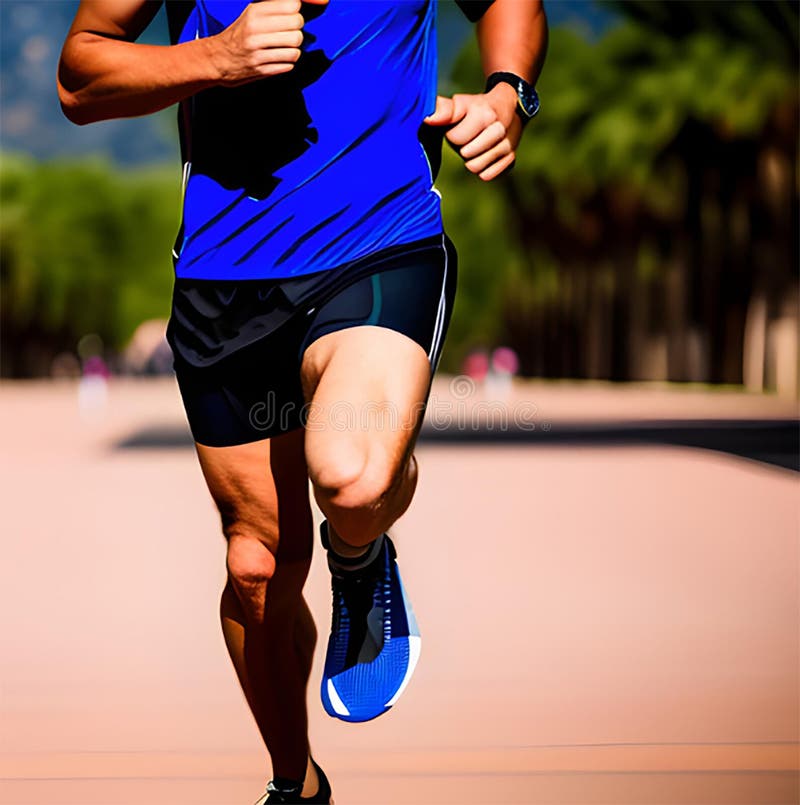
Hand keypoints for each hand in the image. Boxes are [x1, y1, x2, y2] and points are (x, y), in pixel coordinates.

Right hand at [208, 0, 328, 85]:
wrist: (218, 59)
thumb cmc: (241, 34)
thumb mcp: (254, 13)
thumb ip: (276, 7)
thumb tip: (310, 2)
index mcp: (255, 12)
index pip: (292, 5)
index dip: (296, 12)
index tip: (291, 17)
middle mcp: (255, 30)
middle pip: (297, 26)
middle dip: (297, 30)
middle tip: (288, 34)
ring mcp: (258, 51)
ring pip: (296, 47)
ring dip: (294, 49)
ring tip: (284, 48)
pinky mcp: (261, 69)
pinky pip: (289, 64)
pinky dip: (288, 62)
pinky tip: (278, 59)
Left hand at [423, 84, 521, 180]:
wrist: (507, 108)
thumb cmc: (475, 109)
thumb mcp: (460, 104)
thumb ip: (443, 109)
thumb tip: (429, 118)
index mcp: (485, 113)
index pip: (456, 138)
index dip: (453, 134)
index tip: (461, 125)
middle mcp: (499, 129)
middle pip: (466, 155)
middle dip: (463, 147)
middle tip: (470, 136)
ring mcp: (508, 145)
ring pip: (475, 167)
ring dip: (472, 159)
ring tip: (478, 144)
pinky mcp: (511, 159)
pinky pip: (486, 175)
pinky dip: (483, 168)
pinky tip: (486, 154)